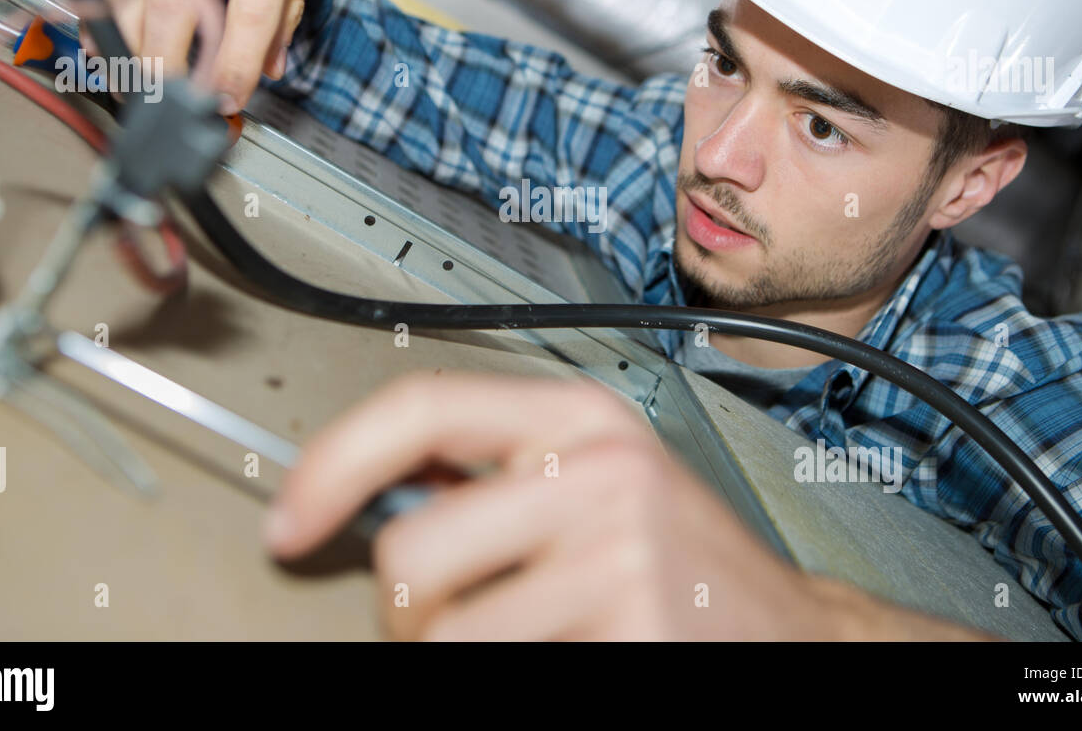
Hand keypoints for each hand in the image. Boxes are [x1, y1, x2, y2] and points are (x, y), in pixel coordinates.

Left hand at [265, 372, 993, 639]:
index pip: (420, 407)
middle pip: (411, 548)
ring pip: (443, 631)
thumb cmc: (683, 562)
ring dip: (460, 654)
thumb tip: (369, 488)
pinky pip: (498, 669)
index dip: (332, 463)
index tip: (289, 519)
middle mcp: (601, 468)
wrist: (792, 632)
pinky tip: (573, 650)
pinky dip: (517, 674)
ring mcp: (620, 548)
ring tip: (530, 639)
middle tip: (469, 619)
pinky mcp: (632, 620)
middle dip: (416, 612)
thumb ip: (497, 474)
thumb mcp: (598, 484)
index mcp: (581, 419)